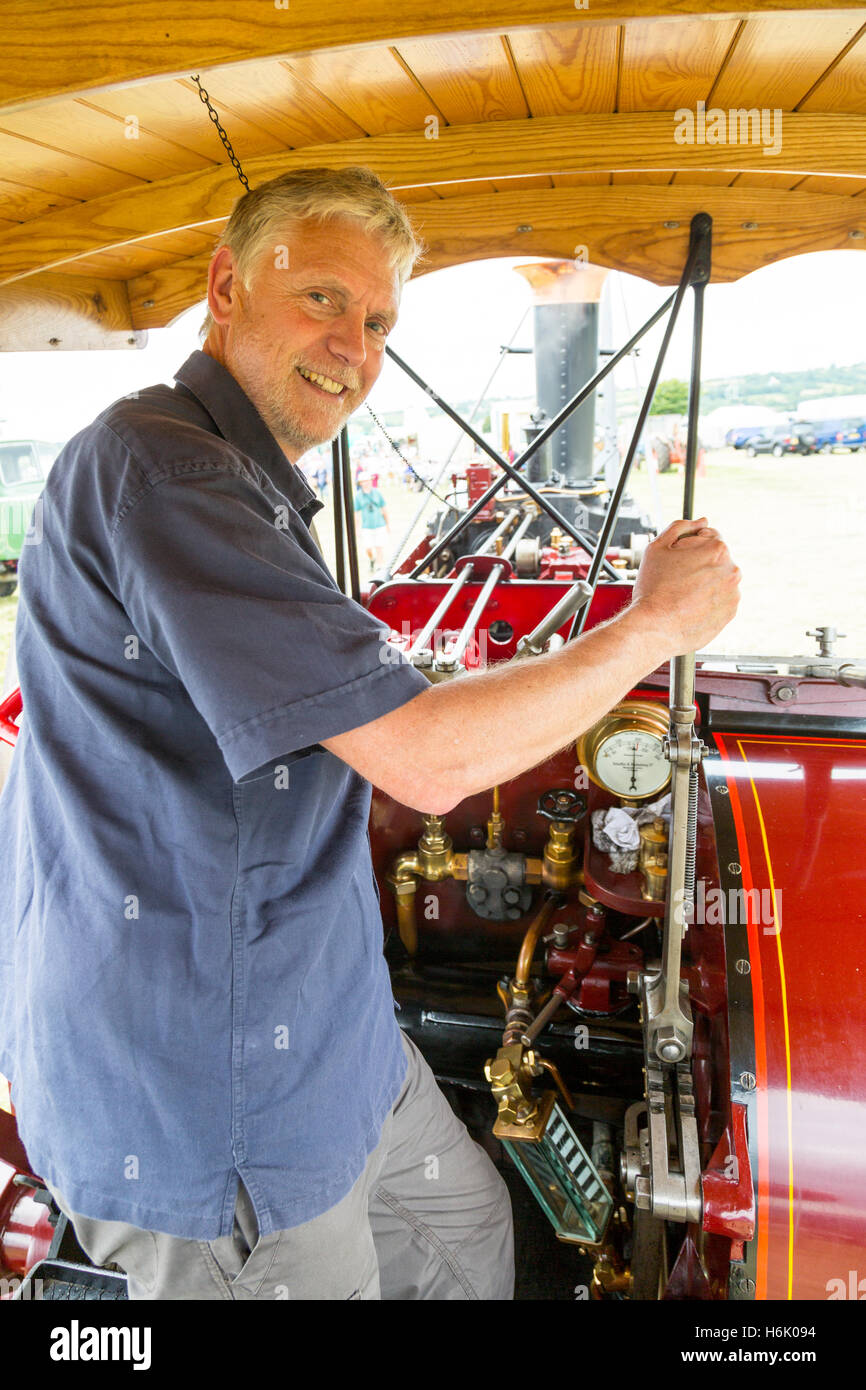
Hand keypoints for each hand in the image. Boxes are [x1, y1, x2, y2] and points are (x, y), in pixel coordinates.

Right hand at [630, 516, 740, 653]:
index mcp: (717, 549)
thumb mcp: (657, 547)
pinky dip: (708, 602)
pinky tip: (690, 606)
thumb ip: (681, 527)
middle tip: (677, 579)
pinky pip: (721, 600)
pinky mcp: (730, 613)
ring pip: (719, 580)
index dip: (690, 546)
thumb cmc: (653, 589)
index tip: (678, 560)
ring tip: (682, 595)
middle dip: (699, 565)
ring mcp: (733, 593)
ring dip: (705, 584)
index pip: (709, 536)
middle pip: (716, 558)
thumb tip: (702, 521)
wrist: (654, 628)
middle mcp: (732, 570)